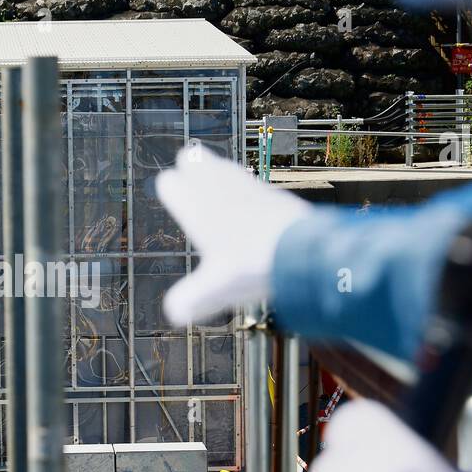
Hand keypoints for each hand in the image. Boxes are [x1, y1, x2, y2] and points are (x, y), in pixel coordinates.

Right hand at [155, 146, 311, 325]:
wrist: (302, 248)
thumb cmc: (252, 265)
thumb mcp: (215, 290)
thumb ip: (189, 300)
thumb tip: (175, 313)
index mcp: (195, 206)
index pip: (168, 182)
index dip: (170, 192)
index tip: (175, 202)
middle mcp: (218, 188)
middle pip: (191, 158)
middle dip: (189, 169)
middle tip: (192, 188)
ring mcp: (246, 185)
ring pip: (221, 164)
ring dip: (216, 175)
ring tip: (218, 194)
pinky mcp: (270, 190)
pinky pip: (248, 180)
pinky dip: (243, 189)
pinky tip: (250, 208)